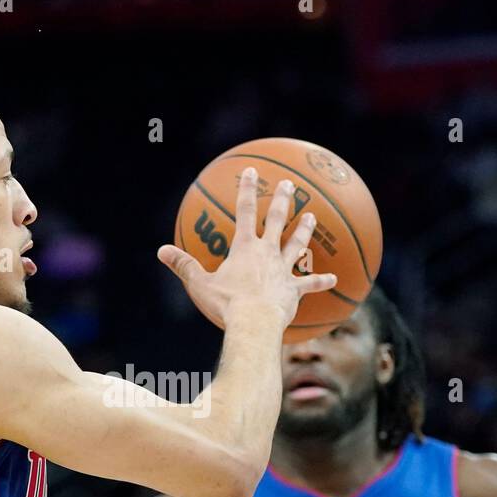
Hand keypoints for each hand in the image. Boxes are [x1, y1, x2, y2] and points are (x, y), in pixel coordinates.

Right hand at [157, 167, 336, 328]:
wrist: (254, 323)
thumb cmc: (226, 304)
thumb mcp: (199, 284)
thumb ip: (183, 265)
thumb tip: (161, 250)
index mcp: (244, 248)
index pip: (244, 211)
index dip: (247, 190)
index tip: (252, 172)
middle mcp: (267, 253)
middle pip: (276, 220)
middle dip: (282, 200)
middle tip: (289, 184)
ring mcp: (283, 271)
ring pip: (297, 245)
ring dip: (304, 230)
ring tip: (311, 217)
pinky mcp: (293, 291)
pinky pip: (310, 284)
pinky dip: (322, 281)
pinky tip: (335, 278)